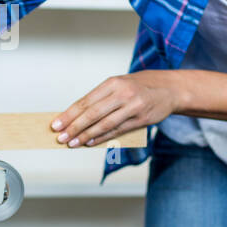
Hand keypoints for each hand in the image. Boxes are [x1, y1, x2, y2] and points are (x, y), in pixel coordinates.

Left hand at [51, 71, 181, 146]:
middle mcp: (122, 94)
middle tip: (60, 137)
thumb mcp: (119, 85)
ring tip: (72, 143)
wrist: (170, 89)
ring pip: (104, 124)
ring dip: (86, 135)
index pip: (86, 101)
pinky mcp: (141, 120)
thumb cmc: (139, 87)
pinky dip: (102, 138)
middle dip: (74, 127)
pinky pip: (117, 131)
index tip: (56, 124)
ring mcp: (132, 107)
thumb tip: (76, 116)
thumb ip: (100, 99)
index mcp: (113, 83)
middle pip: (92, 113)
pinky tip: (90, 142)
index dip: (69, 114)